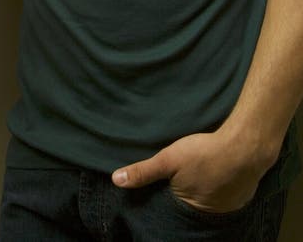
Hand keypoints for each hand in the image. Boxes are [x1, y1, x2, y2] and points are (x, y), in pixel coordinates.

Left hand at [111, 130, 265, 213]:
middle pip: (189, 209)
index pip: (170, 212)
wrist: (245, 147)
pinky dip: (217, 189)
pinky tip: (214, 176)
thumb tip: (116, 180)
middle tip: (179, 182)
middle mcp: (208, 214)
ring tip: (195, 178)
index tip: (160, 192)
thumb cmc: (205, 153)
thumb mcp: (169, 159)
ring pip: (207, 203)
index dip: (164, 201)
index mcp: (188, 209)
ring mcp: (226, 208)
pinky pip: (223, 197)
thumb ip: (144, 171)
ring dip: (201, 193)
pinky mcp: (239, 198)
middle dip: (182, 198)